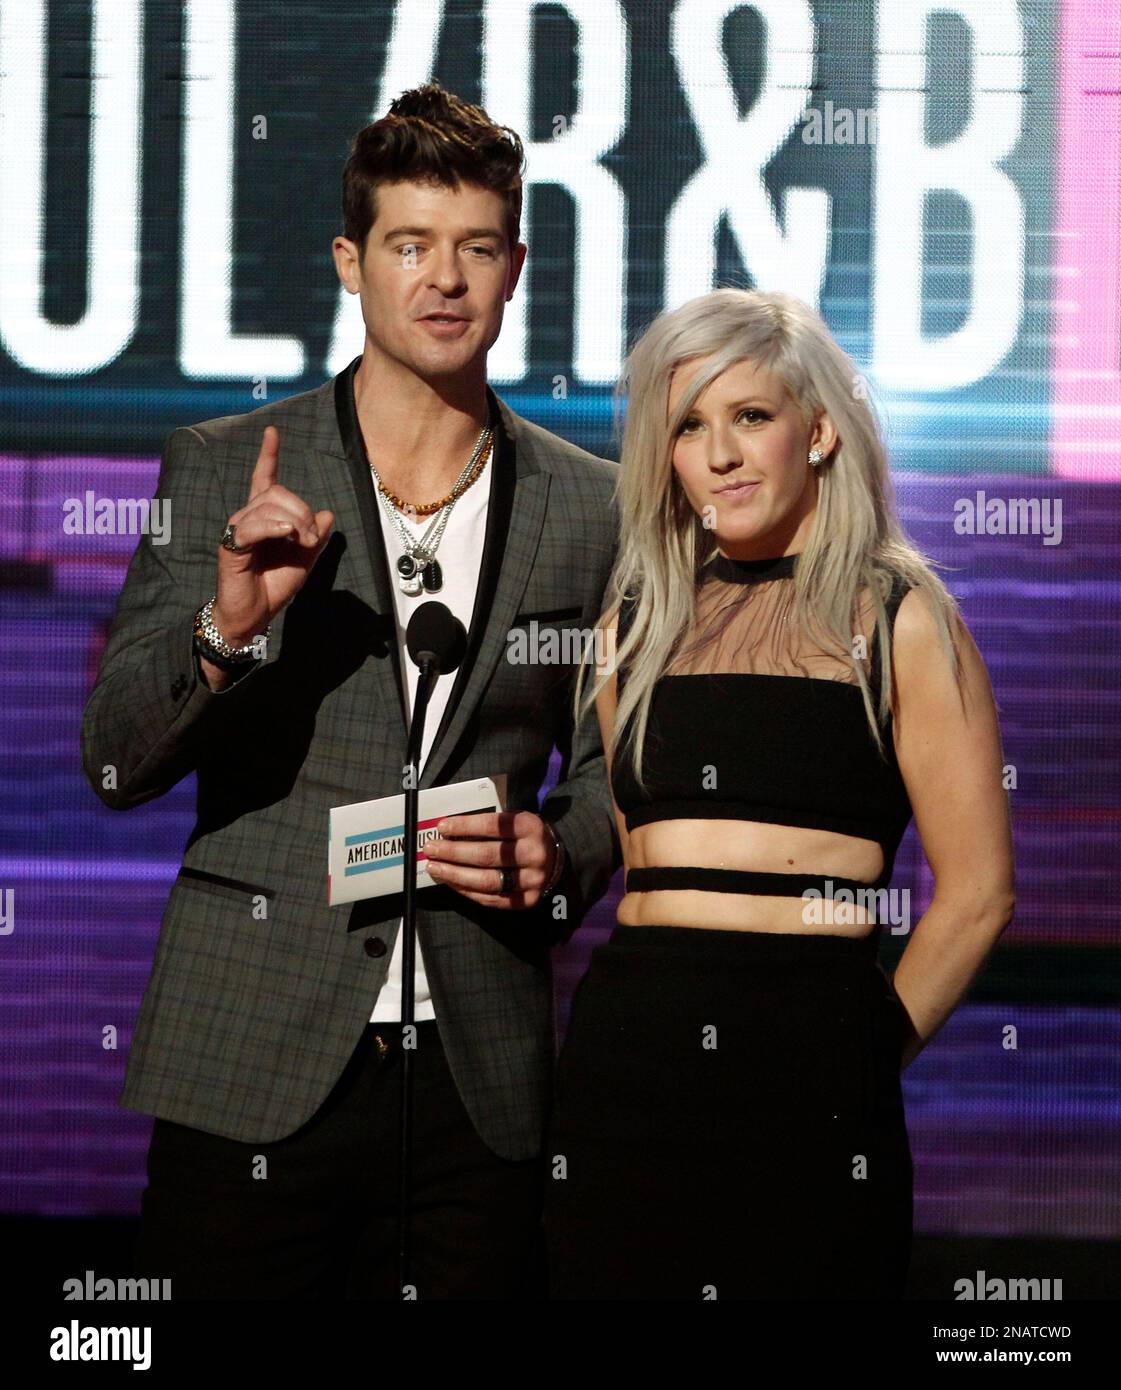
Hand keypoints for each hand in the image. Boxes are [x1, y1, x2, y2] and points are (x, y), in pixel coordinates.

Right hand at [211, 425, 334, 643]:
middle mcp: (248, 517)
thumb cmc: (274, 586)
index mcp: (264, 518)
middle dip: (303, 511)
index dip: (268, 455)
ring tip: (301, 543)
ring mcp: (238, 529)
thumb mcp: (304, 560)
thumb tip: (328, 514)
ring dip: (295, 523)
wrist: (253, 615)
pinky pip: (255, 525)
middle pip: (279, 493)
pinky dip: (275, 527)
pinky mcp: (231, 544)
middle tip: (311, 538)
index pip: (265, 479)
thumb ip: (315, 538)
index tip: (272, 432)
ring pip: (270, 506)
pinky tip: (287, 535)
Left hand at [423, 811, 560, 909]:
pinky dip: (467, 891)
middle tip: (431, 849)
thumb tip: (449, 830)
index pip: (493, 825)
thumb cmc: (526, 837)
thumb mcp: (517, 821)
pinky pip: (491, 899)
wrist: (558, 861)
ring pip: (487, 880)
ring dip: (455, 875)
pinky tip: (451, 882)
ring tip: (435, 868)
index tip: (442, 827)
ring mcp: (532, 880)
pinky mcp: (527, 900)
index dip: (465, 826)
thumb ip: (491, 824)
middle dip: (453, 852)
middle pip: (487, 855)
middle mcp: (534, 854)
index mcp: (531, 827)